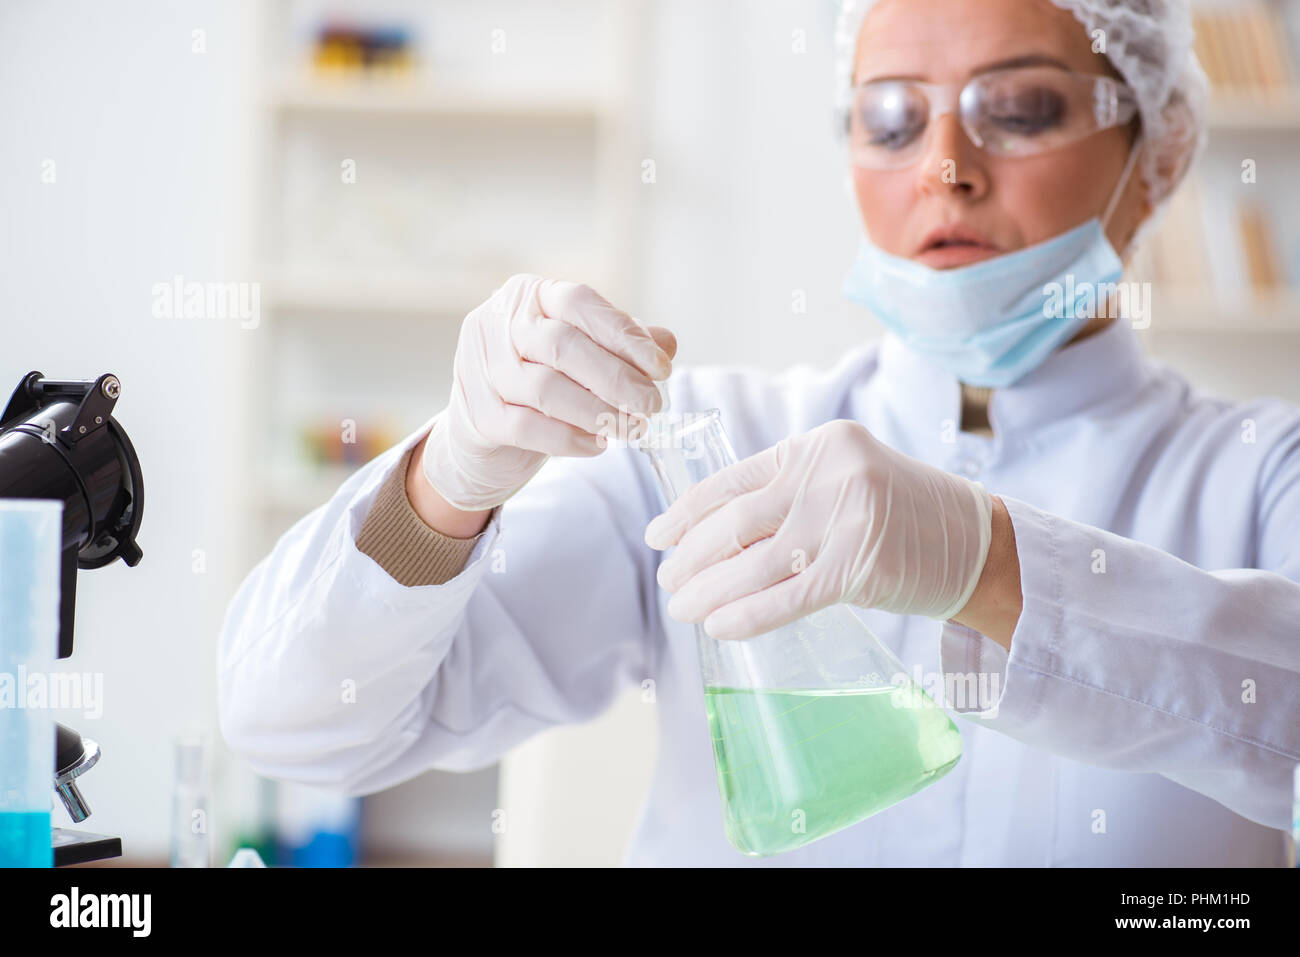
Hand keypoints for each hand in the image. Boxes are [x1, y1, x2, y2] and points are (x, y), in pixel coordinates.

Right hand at [422, 274, 675, 510]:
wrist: (483, 430)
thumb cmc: (541, 378)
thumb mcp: (582, 353)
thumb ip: (620, 344)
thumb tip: (666, 343)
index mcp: (528, 295)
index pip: (579, 303)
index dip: (624, 334)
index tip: (662, 367)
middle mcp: (497, 323)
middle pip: (562, 345)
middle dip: (616, 378)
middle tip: (651, 405)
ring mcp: (481, 369)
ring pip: (546, 389)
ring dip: (597, 412)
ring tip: (630, 428)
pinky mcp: (478, 415)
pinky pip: (529, 428)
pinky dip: (570, 439)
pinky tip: (597, 444)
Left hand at [643, 419, 992, 638]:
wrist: (978, 543)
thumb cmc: (901, 518)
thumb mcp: (842, 485)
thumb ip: (788, 499)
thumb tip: (713, 543)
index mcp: (816, 446)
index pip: (731, 479)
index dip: (686, 512)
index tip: (658, 537)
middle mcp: (828, 473)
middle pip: (734, 521)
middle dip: (691, 558)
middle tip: (669, 583)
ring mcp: (845, 518)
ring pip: (753, 563)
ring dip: (708, 591)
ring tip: (683, 610)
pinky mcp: (860, 566)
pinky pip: (786, 596)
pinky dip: (746, 615)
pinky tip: (719, 627)